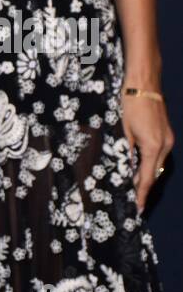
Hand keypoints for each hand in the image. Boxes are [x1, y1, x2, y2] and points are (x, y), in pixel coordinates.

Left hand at [120, 91, 173, 212]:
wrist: (144, 83)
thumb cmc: (129, 104)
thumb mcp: (123, 130)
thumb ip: (126, 151)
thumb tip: (125, 169)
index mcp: (152, 146)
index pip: (147, 177)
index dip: (142, 194)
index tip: (138, 208)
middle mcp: (165, 145)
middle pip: (155, 173)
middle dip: (144, 187)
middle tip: (134, 200)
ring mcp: (168, 139)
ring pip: (158, 164)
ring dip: (147, 174)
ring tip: (135, 185)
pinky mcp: (168, 134)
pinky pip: (159, 154)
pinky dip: (150, 162)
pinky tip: (141, 166)